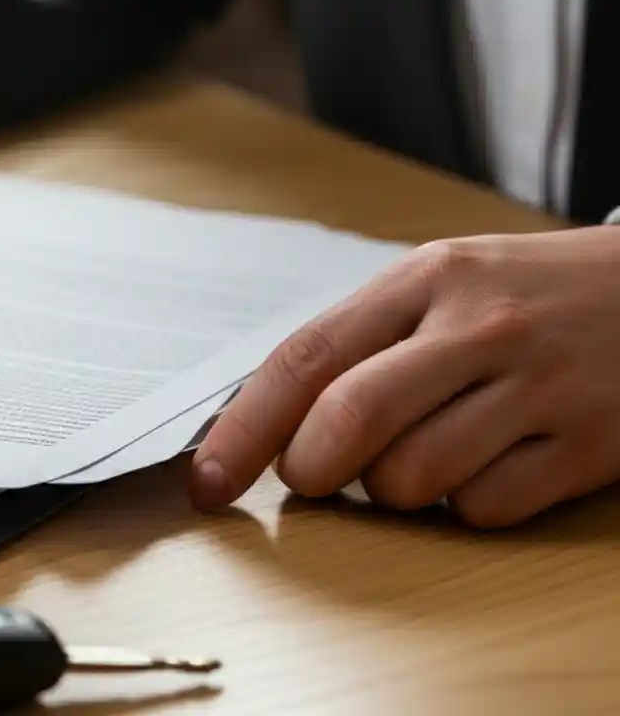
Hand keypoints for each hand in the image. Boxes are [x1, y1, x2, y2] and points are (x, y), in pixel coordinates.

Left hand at [187, 226, 619, 527]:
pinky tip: (487, 463)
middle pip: (349, 420)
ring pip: (410, 477)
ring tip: (422, 453)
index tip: (206, 483)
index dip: (242, 430)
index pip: (306, 358)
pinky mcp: (591, 444)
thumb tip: (264, 429)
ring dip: (391, 490)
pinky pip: (481, 508)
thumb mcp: (442, 283)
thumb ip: (358, 343)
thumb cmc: (528, 295)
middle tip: (315, 474)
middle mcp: (480, 326)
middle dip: (310, 469)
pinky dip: (461, 505)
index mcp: (425, 279)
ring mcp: (540, 385)